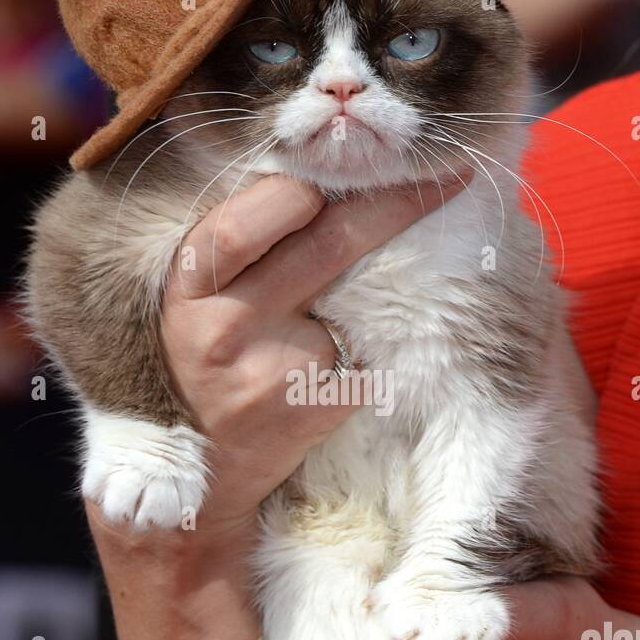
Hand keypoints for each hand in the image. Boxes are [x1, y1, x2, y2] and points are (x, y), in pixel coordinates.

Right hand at [160, 171, 466, 533]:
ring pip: (356, 305)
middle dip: (397, 203)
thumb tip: (322, 174)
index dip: (315, 184)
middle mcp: (225, 321)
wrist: (202, 473)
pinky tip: (361, 364)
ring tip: (386, 287)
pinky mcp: (310, 412)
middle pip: (329, 244)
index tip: (356, 166)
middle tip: (448, 177)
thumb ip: (243, 243)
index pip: (260, 211)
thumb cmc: (205, 365)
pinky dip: (377, 356)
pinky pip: (369, 363)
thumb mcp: (197, 298)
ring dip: (380, 295)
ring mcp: (270, 370)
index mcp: (192, 281)